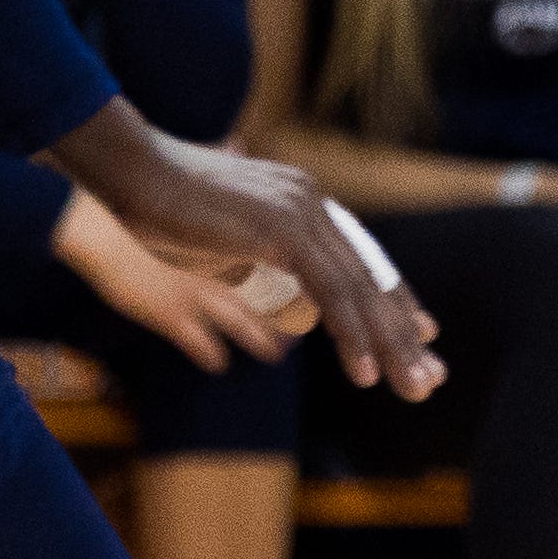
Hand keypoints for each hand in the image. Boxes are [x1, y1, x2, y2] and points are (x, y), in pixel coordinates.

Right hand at [47, 101, 440, 395]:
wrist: (126, 171)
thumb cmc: (161, 210)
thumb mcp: (224, 246)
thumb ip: (260, 270)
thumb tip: (283, 307)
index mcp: (302, 202)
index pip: (361, 261)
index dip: (393, 300)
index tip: (423, 336)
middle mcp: (312, 203)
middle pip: (370, 278)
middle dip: (403, 333)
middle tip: (430, 378)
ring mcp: (300, 212)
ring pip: (359, 291)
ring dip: (388, 345)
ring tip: (412, 387)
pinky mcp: (281, 230)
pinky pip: (328, 293)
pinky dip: (349, 334)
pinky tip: (363, 372)